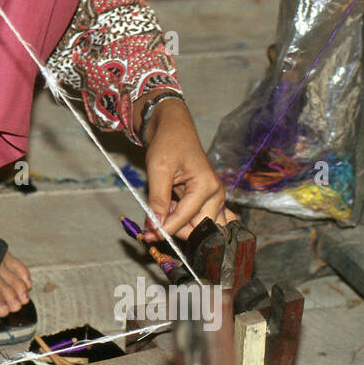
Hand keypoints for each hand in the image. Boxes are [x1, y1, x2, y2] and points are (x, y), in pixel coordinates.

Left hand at [139, 98, 236, 242]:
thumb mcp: (158, 169)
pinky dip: (183, 221)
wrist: (173, 128)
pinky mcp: (206, 200)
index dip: (166, 229)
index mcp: (208, 187)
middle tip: (152, 226)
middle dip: (176, 231)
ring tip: (161, 210)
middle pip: (199, 228)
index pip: (186, 218)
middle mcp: (215, 195)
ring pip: (199, 227)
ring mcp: (213, 199)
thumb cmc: (168, 143)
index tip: (148, 236)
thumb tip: (154, 226)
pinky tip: (169, 210)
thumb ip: (157, 199)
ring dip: (179, 226)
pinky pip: (198, 220)